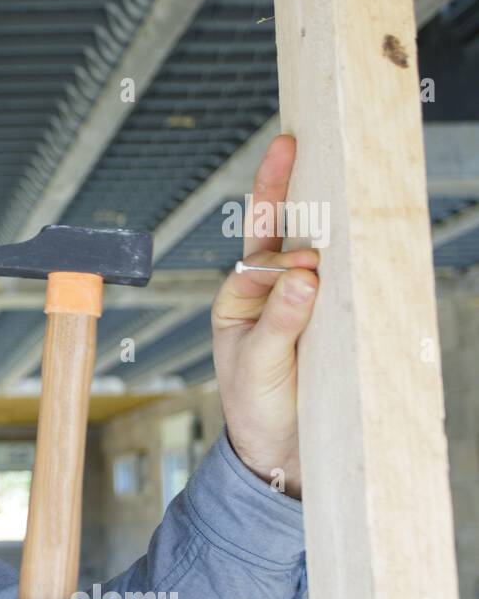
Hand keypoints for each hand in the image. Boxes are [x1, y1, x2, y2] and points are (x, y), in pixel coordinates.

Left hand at [212, 134, 319, 498]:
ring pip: (310, 244)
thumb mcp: (257, 368)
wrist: (286, 453)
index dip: (276, 247)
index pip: (253, 258)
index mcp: (236, 299)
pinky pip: (342, 276)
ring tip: (334, 175)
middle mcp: (266, 291)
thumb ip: (276, 324)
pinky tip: (361, 224)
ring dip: (320, 211)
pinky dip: (350, 250)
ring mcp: (300, 299)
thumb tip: (304, 275)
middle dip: (281, 186)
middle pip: (275, 229)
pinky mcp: (332, 313)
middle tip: (289, 145)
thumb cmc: (258, 407)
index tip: (304, 251)